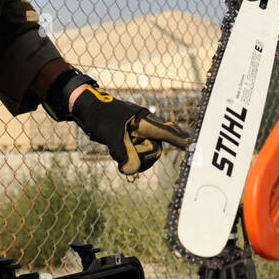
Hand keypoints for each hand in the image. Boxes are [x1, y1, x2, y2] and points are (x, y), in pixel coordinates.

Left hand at [72, 84, 189, 174]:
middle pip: (154, 150)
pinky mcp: (130, 140)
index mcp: (145, 120)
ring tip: (116, 150)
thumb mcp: (111, 135)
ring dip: (131, 158)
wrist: (85, 109)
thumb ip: (124, 153)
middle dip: (140, 157)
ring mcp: (138, 134)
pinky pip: (134, 156)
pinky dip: (126, 158)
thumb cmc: (100, 115)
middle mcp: (145, 128)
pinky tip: (115, 151)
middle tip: (122, 154)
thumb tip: (131, 170)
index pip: (166, 132)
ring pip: (143, 155)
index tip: (192, 145)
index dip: (179, 140)